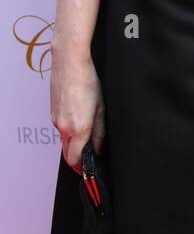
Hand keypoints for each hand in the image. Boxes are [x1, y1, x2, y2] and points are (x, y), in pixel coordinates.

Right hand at [50, 49, 104, 173]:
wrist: (69, 63)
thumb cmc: (88, 81)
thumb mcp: (101, 108)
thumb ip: (100, 132)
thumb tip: (99, 149)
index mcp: (77, 128)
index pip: (75, 160)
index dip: (82, 168)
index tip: (89, 171)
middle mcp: (63, 127)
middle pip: (67, 153)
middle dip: (77, 159)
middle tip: (90, 159)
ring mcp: (55, 120)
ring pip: (63, 141)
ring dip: (73, 144)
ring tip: (88, 137)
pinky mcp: (53, 113)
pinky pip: (60, 129)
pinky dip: (69, 132)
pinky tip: (79, 120)